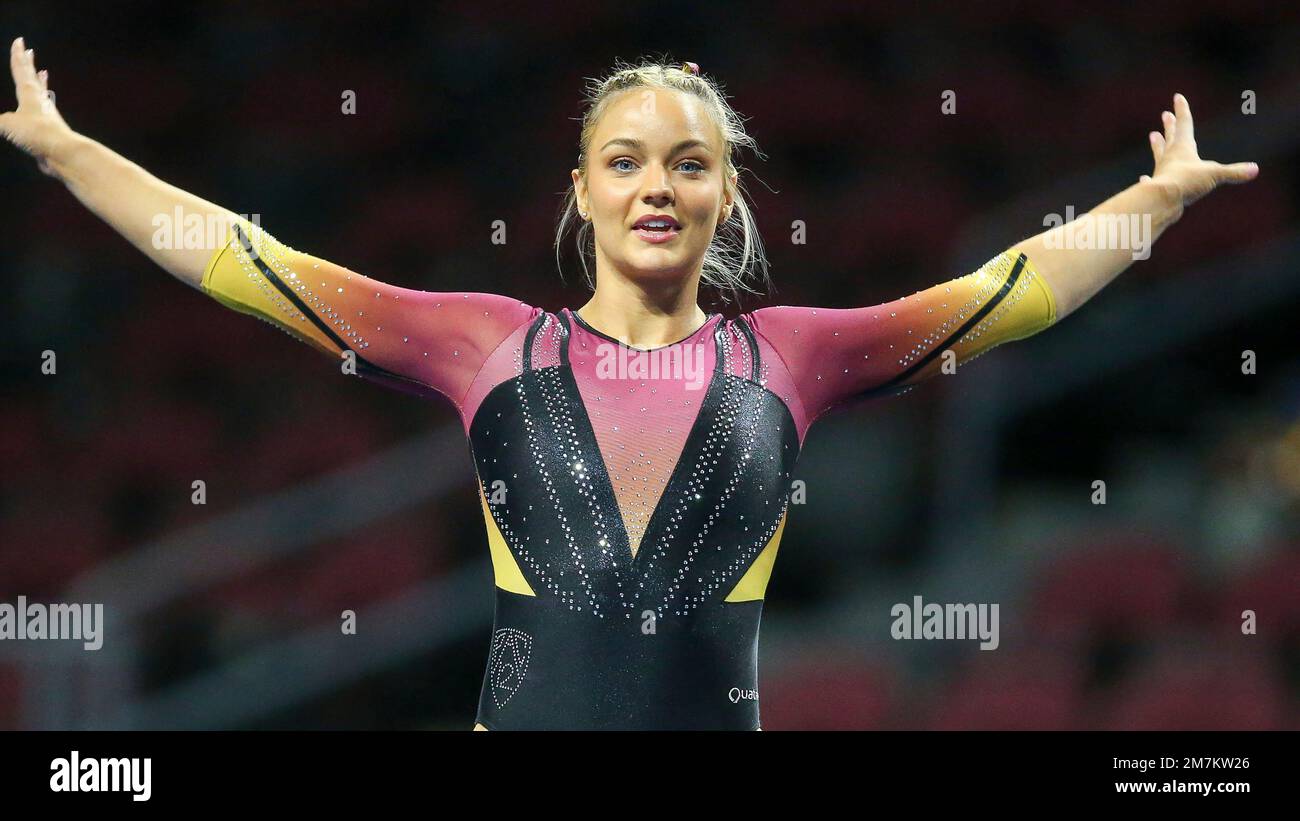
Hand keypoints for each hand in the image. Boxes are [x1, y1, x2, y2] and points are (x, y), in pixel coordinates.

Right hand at [0, 36, 75, 177]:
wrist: (63, 154)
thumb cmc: (36, 133)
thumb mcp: (8, 124)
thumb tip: (1, 121)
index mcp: (29, 94)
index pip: (21, 70)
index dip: (17, 56)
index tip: (20, 42)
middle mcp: (40, 102)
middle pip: (32, 79)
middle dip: (28, 65)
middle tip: (30, 51)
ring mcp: (47, 116)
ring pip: (42, 94)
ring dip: (40, 82)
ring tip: (43, 73)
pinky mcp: (50, 130)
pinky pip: (44, 112)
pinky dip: (43, 104)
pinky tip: (44, 108)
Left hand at [1140, 93, 1256, 208]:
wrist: (1161, 201)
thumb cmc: (1187, 182)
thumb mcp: (1214, 175)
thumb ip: (1233, 172)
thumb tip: (1254, 169)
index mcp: (1183, 148)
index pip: (1184, 124)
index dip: (1183, 110)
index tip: (1177, 97)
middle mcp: (1170, 158)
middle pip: (1171, 137)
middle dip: (1170, 126)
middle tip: (1165, 115)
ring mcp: (1161, 172)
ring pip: (1160, 155)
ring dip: (1158, 145)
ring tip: (1153, 135)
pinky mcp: (1154, 188)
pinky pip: (1151, 181)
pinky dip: (1148, 179)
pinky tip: (1143, 178)